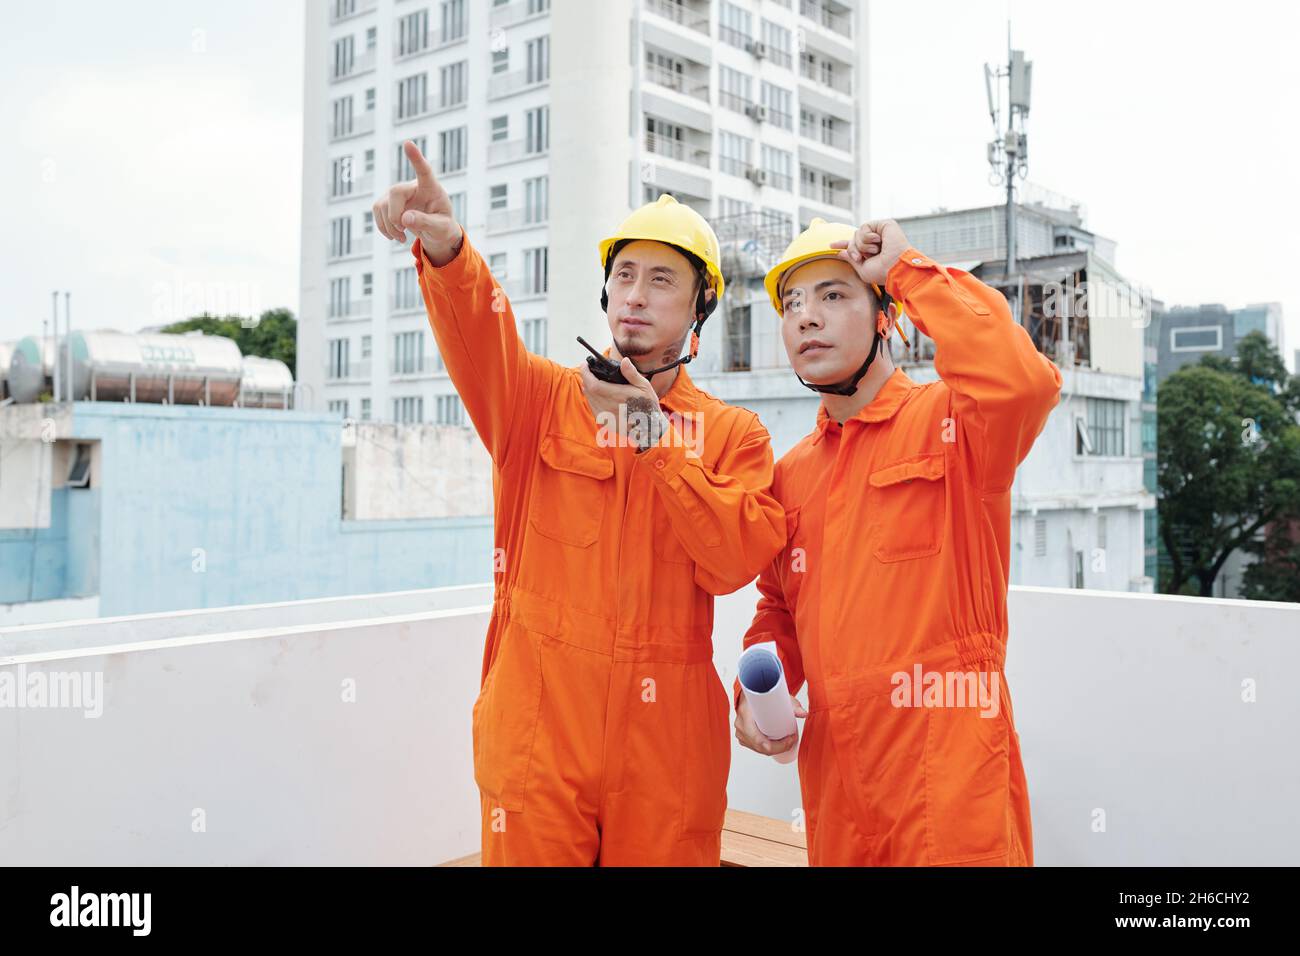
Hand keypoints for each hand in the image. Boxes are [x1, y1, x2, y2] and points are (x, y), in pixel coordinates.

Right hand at [373, 140, 462, 265]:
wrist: (435, 231)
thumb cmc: (442, 226)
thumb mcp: (441, 229)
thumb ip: (426, 222)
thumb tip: (404, 219)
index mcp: (432, 188)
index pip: (424, 170)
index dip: (415, 158)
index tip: (408, 144)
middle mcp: (413, 186)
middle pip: (395, 192)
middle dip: (394, 216)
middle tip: (403, 232)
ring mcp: (398, 193)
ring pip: (382, 204)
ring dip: (389, 226)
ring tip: (402, 237)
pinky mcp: (387, 201)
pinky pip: (377, 211)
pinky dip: (383, 227)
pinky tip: (394, 235)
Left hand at [580, 356, 666, 451]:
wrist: (648, 428)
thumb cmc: (647, 405)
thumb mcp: (644, 386)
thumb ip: (631, 373)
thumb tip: (624, 360)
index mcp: (617, 396)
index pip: (593, 384)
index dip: (586, 373)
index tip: (585, 365)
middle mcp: (608, 407)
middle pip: (588, 390)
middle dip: (586, 378)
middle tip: (589, 370)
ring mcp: (605, 416)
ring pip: (589, 398)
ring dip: (588, 388)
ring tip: (593, 380)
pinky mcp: (604, 422)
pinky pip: (593, 407)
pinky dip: (592, 399)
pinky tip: (597, 394)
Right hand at [734, 693, 807, 756]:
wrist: (749, 691)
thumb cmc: (760, 693)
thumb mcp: (777, 695)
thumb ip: (792, 704)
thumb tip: (803, 713)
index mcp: (746, 713)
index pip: (756, 738)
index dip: (774, 745)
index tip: (789, 740)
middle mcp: (741, 725)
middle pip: (760, 746)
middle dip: (779, 747)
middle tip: (791, 740)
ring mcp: (740, 732)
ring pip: (758, 749)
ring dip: (774, 749)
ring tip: (787, 741)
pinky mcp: (743, 737)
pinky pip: (755, 748)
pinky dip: (767, 749)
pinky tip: (777, 745)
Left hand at [829, 219, 910, 286]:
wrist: (895, 268)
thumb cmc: (882, 273)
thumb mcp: (863, 270)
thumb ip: (851, 259)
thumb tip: (841, 252)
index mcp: (872, 251)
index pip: (855, 245)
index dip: (843, 244)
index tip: (831, 245)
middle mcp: (876, 241)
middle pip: (854, 239)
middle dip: (853, 249)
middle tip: (860, 257)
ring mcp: (881, 232)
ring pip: (857, 233)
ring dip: (862, 245)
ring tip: (874, 251)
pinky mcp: (885, 224)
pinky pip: (864, 227)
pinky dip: (867, 237)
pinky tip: (878, 242)